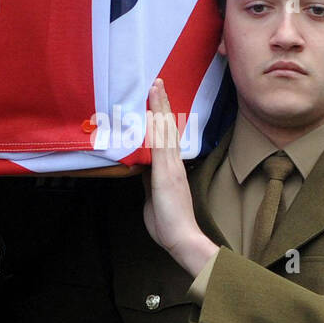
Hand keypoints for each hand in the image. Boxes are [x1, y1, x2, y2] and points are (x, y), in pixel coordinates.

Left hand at [142, 79, 218, 276]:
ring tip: (156, 86)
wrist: (182, 239)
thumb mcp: (153, 198)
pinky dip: (158, 124)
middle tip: (158, 82)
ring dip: (160, 107)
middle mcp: (174, 164)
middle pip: (167, 128)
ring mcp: (171, 167)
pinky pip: (162, 142)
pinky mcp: (167, 172)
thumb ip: (148, 182)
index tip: (157, 100)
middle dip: (162, 105)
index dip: (161, 118)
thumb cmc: (168, 225)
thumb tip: (141, 169)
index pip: (165, 139)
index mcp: (170, 171)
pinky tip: (155, 109)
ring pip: (165, 130)